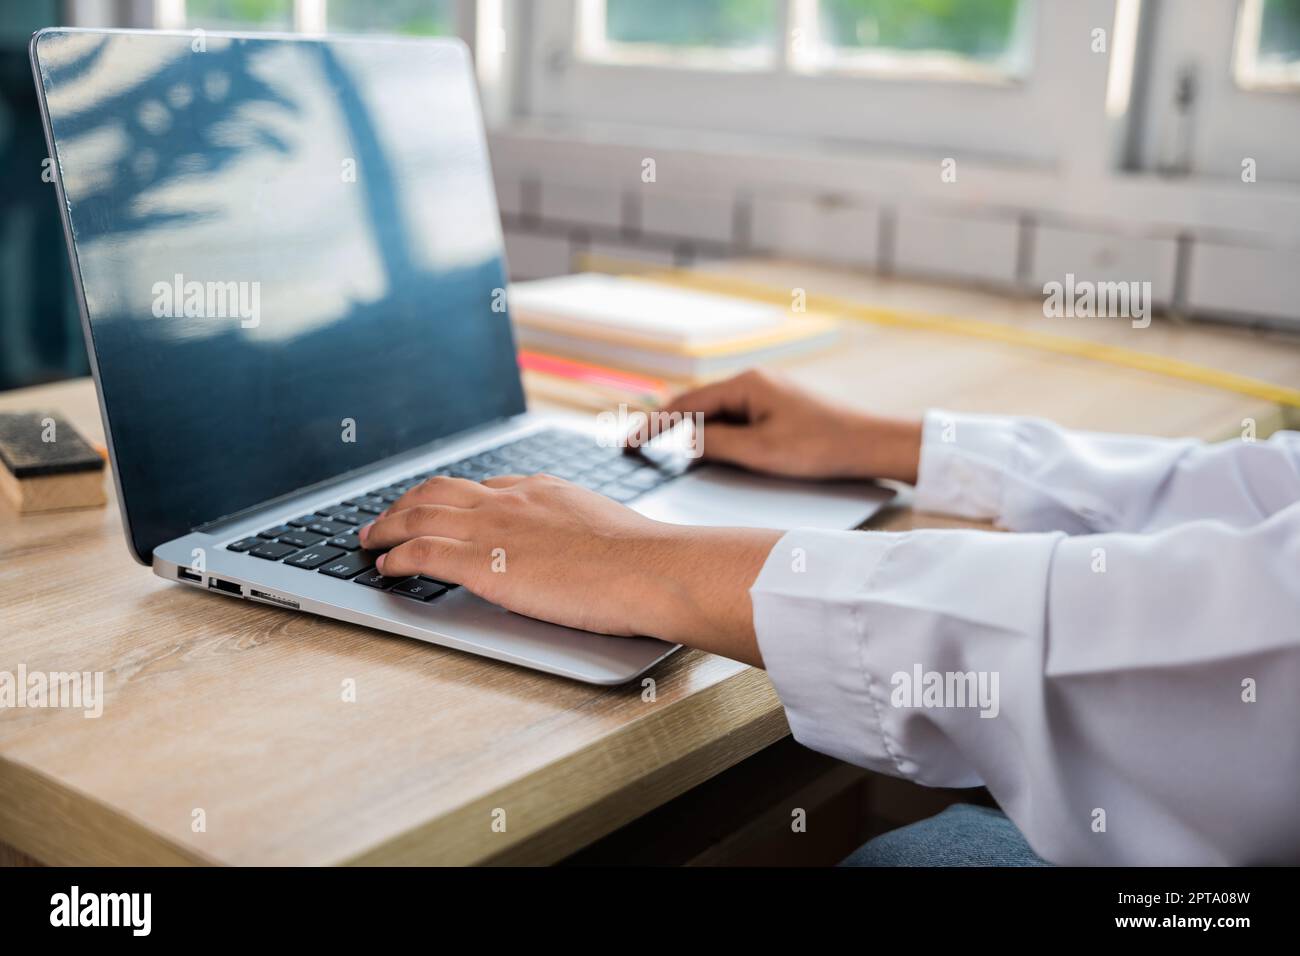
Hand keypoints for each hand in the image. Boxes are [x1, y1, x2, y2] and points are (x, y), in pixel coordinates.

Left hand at [358, 474, 780, 664]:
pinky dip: (396, 556)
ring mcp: (494, 528)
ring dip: (387, 527)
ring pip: (419, 515)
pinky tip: (385, 567)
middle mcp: (510, 501)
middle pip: (439, 491)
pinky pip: (421, 551)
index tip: (440, 508)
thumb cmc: (644, 559)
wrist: (650, 568)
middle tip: (386, 519)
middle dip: (406, 503)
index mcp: (542, 491)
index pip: (484, 488)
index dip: (453, 499)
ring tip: (369, 541)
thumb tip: (585, 553)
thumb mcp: (608, 532)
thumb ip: (581, 534)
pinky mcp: (483, 563)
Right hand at [653, 369, 921, 483]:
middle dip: (668, 425)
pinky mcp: (780, 406)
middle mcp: (755, 380)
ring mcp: (769, 392)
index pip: (686, 403)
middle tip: (637, 446)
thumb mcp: (760, 452)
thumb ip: (715, 444)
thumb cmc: (821, 446)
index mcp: (746, 384)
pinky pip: (739, 417)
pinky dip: (719, 433)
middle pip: (699, 404)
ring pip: (719, 412)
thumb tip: (685, 440)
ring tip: (668, 452)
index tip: (627, 440)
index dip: (653, 424)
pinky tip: (714, 450)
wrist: (871, 443)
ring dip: (695, 431)